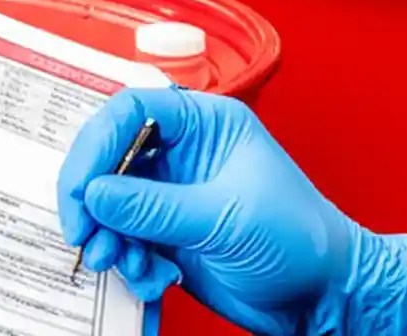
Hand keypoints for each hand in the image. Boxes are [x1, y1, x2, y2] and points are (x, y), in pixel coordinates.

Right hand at [57, 87, 406, 335]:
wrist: (323, 295)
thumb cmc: (301, 240)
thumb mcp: (225, 218)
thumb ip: (154, 206)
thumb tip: (96, 193)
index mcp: (205, 124)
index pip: (132, 110)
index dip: (98, 143)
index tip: (82, 187)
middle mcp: (183, 153)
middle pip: (110, 155)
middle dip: (92, 197)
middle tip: (84, 231)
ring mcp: (172, 195)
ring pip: (111, 203)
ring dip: (108, 236)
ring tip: (120, 263)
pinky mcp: (167, 234)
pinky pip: (124, 239)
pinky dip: (127, 261)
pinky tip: (151, 279)